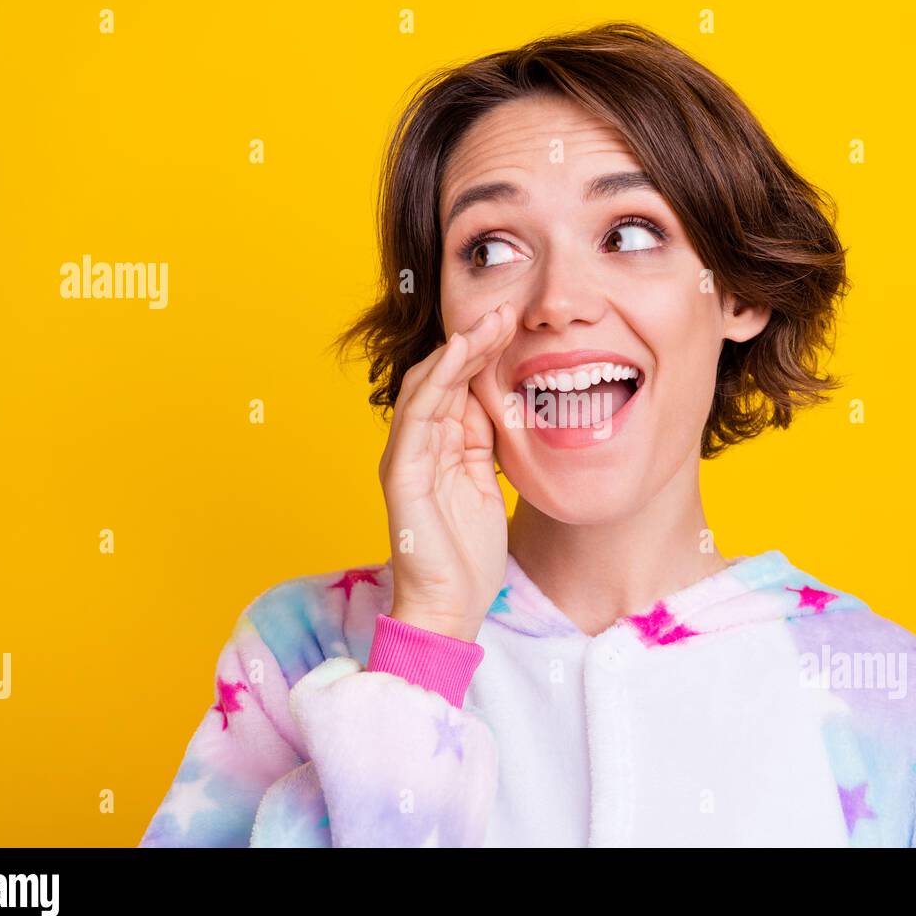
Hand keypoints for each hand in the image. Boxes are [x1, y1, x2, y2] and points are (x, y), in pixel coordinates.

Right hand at [377, 301, 518, 641]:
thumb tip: (498, 402)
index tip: (514, 323)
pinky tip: (458, 354)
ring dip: (459, 350)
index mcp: (440, 447)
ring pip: (427, 386)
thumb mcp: (487, 485)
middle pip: (442, 377)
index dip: (483, 352)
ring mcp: (406, 456)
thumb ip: (485, 444)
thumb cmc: (469, 555)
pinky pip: (416, 415)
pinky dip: (436, 380)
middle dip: (474, 340)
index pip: (458, 386)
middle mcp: (418, 445)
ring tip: (490, 321)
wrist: (450, 606)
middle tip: (506, 308)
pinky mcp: (401, 472)